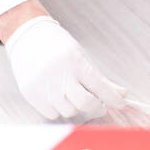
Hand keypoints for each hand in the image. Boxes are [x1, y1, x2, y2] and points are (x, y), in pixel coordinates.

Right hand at [3, 15, 126, 120]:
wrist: (27, 37)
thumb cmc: (58, 46)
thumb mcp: (81, 56)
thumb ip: (100, 79)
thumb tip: (122, 95)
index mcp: (75, 62)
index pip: (99, 86)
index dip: (112, 98)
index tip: (120, 103)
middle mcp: (59, 75)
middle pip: (84, 103)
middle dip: (96, 106)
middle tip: (99, 104)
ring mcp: (43, 86)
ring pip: (68, 110)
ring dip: (76, 106)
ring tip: (74, 95)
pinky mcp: (31, 94)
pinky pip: (51, 113)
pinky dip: (59, 108)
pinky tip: (58, 97)